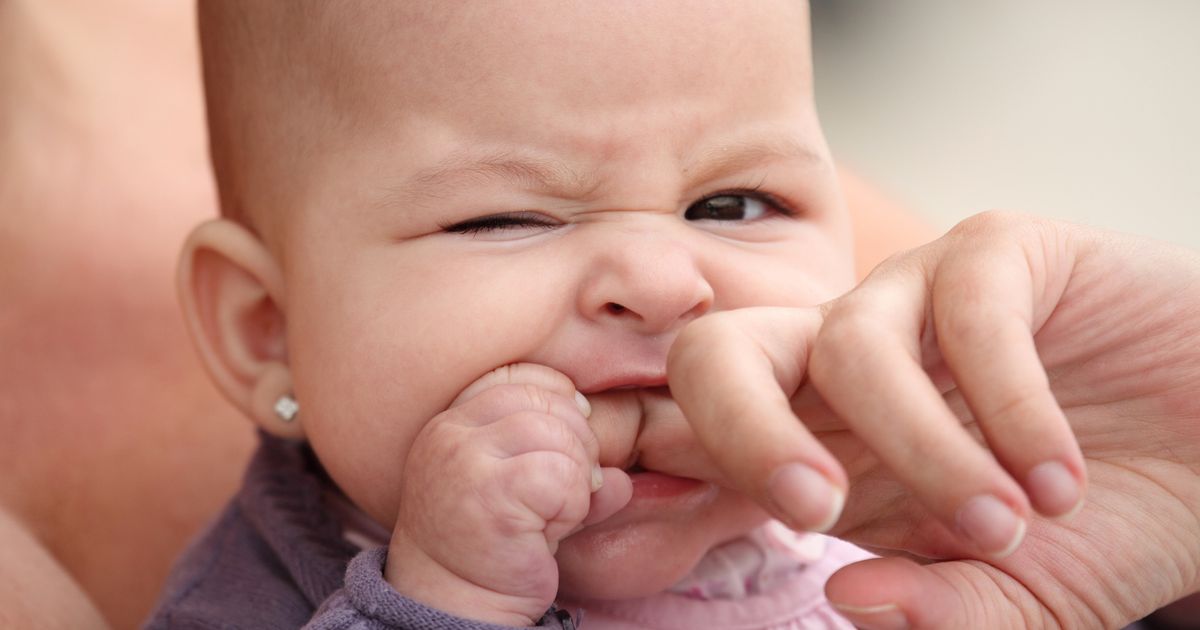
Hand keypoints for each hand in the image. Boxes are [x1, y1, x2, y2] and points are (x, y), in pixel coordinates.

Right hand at [385, 363, 631, 624]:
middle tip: (574, 487)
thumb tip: (623, 475)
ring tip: (557, 513)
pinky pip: (561, 476)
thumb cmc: (487, 549)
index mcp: (452, 422)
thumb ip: (564, 464)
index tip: (575, 431)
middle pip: (544, 400)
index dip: (559, 396)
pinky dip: (572, 505)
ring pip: (557, 435)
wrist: (449, 607)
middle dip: (577, 440)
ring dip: (576, 478)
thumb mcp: (519, 491)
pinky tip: (551, 531)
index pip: (518, 375)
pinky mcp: (490, 495)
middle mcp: (451, 433)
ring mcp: (465, 461)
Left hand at [669, 212, 1199, 627]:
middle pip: (718, 353)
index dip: (664, 475)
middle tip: (815, 510)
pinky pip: (966, 305)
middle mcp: (847, 361)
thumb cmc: (1108, 525)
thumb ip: (938, 614)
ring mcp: (917, 298)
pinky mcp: (999, 252)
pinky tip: (1062, 476)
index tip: (661, 532)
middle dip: (737, 427)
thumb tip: (845, 597)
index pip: (701, 438)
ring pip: (850, 342)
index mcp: (824, 444)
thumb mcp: (1021, 601)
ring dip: (925, 447)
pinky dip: (1011, 404)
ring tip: (1008, 523)